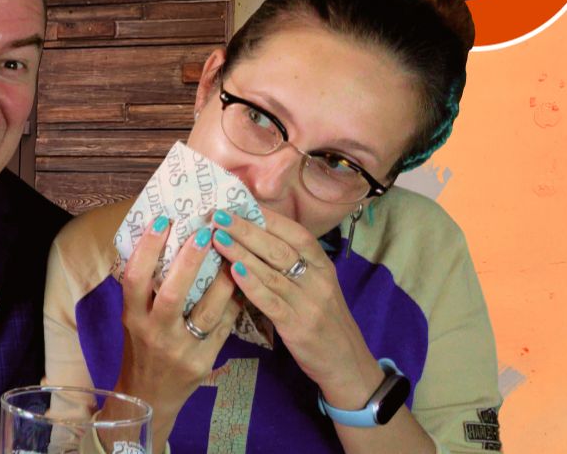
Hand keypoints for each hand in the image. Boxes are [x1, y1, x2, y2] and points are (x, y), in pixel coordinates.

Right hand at [116, 216, 239, 428]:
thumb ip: (146, 289)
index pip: (135, 277)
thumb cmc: (142, 347)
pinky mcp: (203, 362)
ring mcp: (180, 349)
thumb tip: (166, 240)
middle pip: (173, 293)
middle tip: (205, 230)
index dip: (147, 248)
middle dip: (190, 260)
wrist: (149, 396)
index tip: (162, 220)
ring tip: (233, 254)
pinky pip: (223, 327)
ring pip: (206, 311)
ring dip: (223, 280)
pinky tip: (243, 283)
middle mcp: (154, 332)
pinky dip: (234, 303)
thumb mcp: (133, 318)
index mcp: (132, 316)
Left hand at [211, 209, 384, 406]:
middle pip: (280, 248)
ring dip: (241, 252)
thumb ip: (293, 264)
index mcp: (323, 265)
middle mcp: (318, 280)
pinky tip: (233, 272)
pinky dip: (252, 285)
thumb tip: (257, 237)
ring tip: (217, 237)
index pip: (296, 233)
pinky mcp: (299, 326)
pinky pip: (271, 301)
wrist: (348, 364)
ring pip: (272, 271)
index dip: (267, 217)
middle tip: (219, 215)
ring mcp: (309, 303)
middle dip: (247, 229)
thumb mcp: (317, 286)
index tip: (239, 203)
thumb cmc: (325, 320)